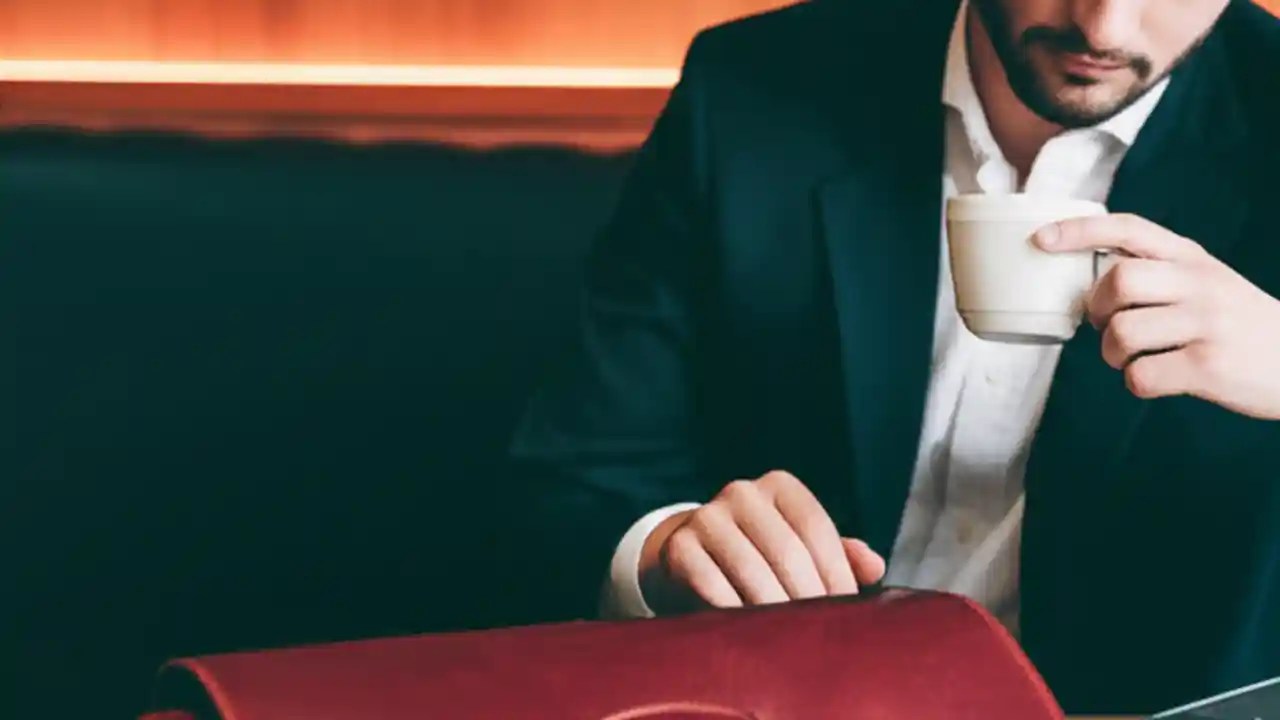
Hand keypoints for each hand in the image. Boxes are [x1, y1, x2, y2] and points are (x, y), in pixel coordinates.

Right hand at [638, 470, 885, 613]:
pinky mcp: (678, 547)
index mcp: (779, 486)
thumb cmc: (759, 554)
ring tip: (788, 638)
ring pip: (751, 571)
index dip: (836, 572)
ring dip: (773, 610)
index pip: (815, 527)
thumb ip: (838, 555)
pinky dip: (733, 612)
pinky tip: (747, 631)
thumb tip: (874, 567)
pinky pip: (712, 585)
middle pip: (786, 550)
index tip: (845, 609)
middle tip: (818, 634)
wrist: (688, 556)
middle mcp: (742, 492)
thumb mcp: (799, 546)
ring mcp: (706, 517)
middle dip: (808, 598)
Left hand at [1035, 214, 1279, 419]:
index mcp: (1193, 258)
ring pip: (1122, 332)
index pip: (1129, 228)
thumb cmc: (1238, 325)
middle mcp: (1200, 284)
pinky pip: (1140, 375)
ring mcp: (1206, 324)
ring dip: (1111, 353)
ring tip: (1130, 357)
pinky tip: (1155, 379)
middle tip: (1107, 325)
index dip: (1079, 230)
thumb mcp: (1207, 282)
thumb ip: (1158, 273)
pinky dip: (1135, 382)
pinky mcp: (1208, 367)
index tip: (1041, 239)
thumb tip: (1087, 284)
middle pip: (1117, 281)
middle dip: (1096, 309)